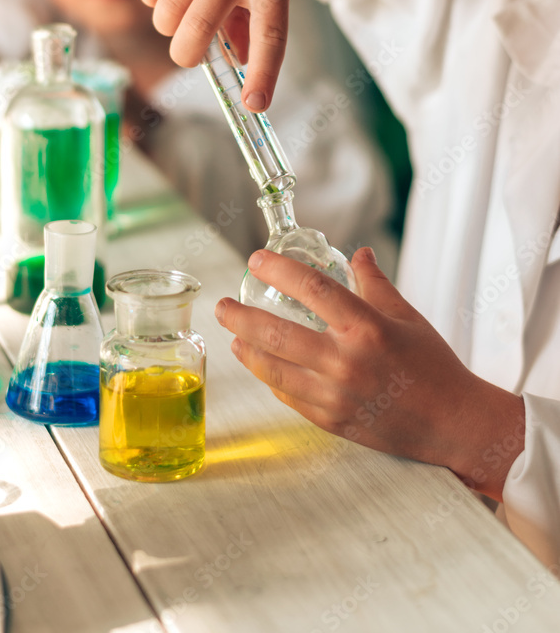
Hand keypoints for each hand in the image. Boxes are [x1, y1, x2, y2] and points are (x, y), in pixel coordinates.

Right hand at [137, 0, 317, 112]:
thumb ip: (256, 17)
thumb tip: (242, 62)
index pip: (270, 38)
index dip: (263, 76)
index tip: (254, 105)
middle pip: (194, 35)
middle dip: (187, 55)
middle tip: (192, 48)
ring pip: (165, 15)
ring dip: (169, 26)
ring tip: (183, 12)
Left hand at [215, 247, 525, 499]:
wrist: (454, 424)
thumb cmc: (434, 366)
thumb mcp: (407, 316)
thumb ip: (374, 284)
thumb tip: (357, 253)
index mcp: (367, 328)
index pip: (312, 288)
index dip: (279, 270)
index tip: (257, 261)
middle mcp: (347, 361)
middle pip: (278, 333)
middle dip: (242, 316)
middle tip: (223, 305)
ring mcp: (337, 395)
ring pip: (276, 370)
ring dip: (248, 351)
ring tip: (234, 336)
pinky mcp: (333, 421)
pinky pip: (290, 397)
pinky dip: (273, 380)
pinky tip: (263, 367)